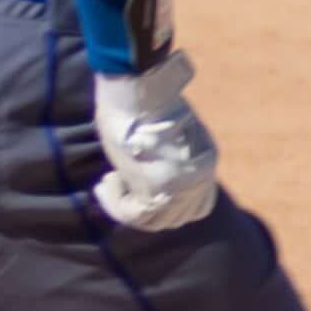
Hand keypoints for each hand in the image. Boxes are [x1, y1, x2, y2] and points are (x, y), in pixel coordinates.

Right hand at [92, 52, 219, 230]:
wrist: (139, 89)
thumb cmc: (144, 100)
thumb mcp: (167, 130)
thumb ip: (169, 154)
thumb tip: (152, 166)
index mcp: (206, 160)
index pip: (199, 203)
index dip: (172, 203)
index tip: (146, 187)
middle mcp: (199, 177)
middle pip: (177, 216)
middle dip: (148, 206)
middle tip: (121, 185)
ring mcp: (181, 186)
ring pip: (155, 221)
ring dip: (128, 207)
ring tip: (109, 183)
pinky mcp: (158, 190)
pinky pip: (134, 216)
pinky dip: (115, 204)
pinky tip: (104, 184)